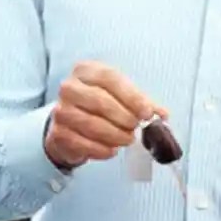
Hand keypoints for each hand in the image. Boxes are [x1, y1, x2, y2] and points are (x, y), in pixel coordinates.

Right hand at [45, 61, 168, 167]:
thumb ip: (141, 103)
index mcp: (86, 71)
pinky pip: (83, 143)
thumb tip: (162, 115)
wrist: (70, 123)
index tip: (147, 112)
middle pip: (100, 101)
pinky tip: (112, 149)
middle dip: (124, 117)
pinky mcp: (58, 133)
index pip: (110, 79)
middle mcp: (70, 87)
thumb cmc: (99, 105)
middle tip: (136, 128)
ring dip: (115, 135)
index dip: (132, 96)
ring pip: (92, 124)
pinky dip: (102, 149)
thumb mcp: (120, 96)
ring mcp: (61, 110)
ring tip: (127, 139)